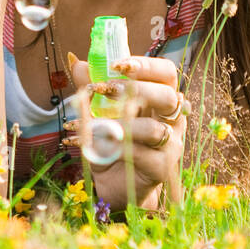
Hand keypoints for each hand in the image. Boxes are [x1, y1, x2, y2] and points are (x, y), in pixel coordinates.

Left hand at [69, 55, 187, 209]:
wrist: (115, 187)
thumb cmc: (111, 146)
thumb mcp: (97, 115)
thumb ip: (91, 88)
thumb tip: (77, 61)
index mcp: (160, 100)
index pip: (166, 74)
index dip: (145, 65)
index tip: (117, 65)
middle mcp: (172, 120)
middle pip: (167, 95)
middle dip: (135, 89)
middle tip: (105, 90)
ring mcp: (171, 145)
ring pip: (153, 129)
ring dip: (118, 125)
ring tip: (93, 127)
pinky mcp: (162, 167)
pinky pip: (140, 155)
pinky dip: (112, 150)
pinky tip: (93, 147)